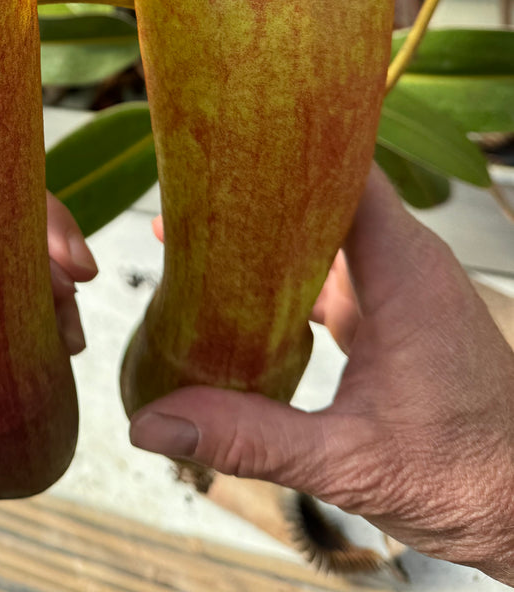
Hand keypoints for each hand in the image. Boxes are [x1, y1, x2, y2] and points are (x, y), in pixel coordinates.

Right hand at [130, 165, 513, 584]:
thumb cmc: (467, 479)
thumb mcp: (348, 462)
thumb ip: (251, 439)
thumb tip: (156, 423)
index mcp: (404, 270)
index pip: (343, 171)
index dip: (286, 149)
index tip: (226, 144)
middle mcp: (404, 261)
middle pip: (322, 193)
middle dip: (257, 190)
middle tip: (188, 190)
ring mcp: (398, 284)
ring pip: (322, 230)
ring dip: (266, 233)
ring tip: (196, 231)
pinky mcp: (391, 311)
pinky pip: (327, 266)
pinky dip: (283, 272)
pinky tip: (237, 293)